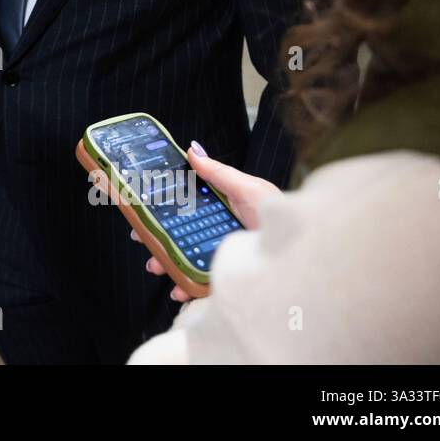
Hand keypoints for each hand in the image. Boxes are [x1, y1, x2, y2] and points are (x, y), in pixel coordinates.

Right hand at [135, 141, 281, 301]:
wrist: (299, 250)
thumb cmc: (277, 215)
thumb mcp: (248, 189)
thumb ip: (219, 173)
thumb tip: (192, 149)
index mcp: (219, 209)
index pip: (184, 206)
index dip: (162, 207)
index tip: (142, 207)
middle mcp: (215, 232)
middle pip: (178, 234)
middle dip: (155, 238)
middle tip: (140, 237)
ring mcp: (218, 256)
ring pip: (182, 260)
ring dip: (164, 264)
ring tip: (155, 266)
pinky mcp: (224, 278)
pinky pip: (198, 285)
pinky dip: (183, 290)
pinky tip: (177, 291)